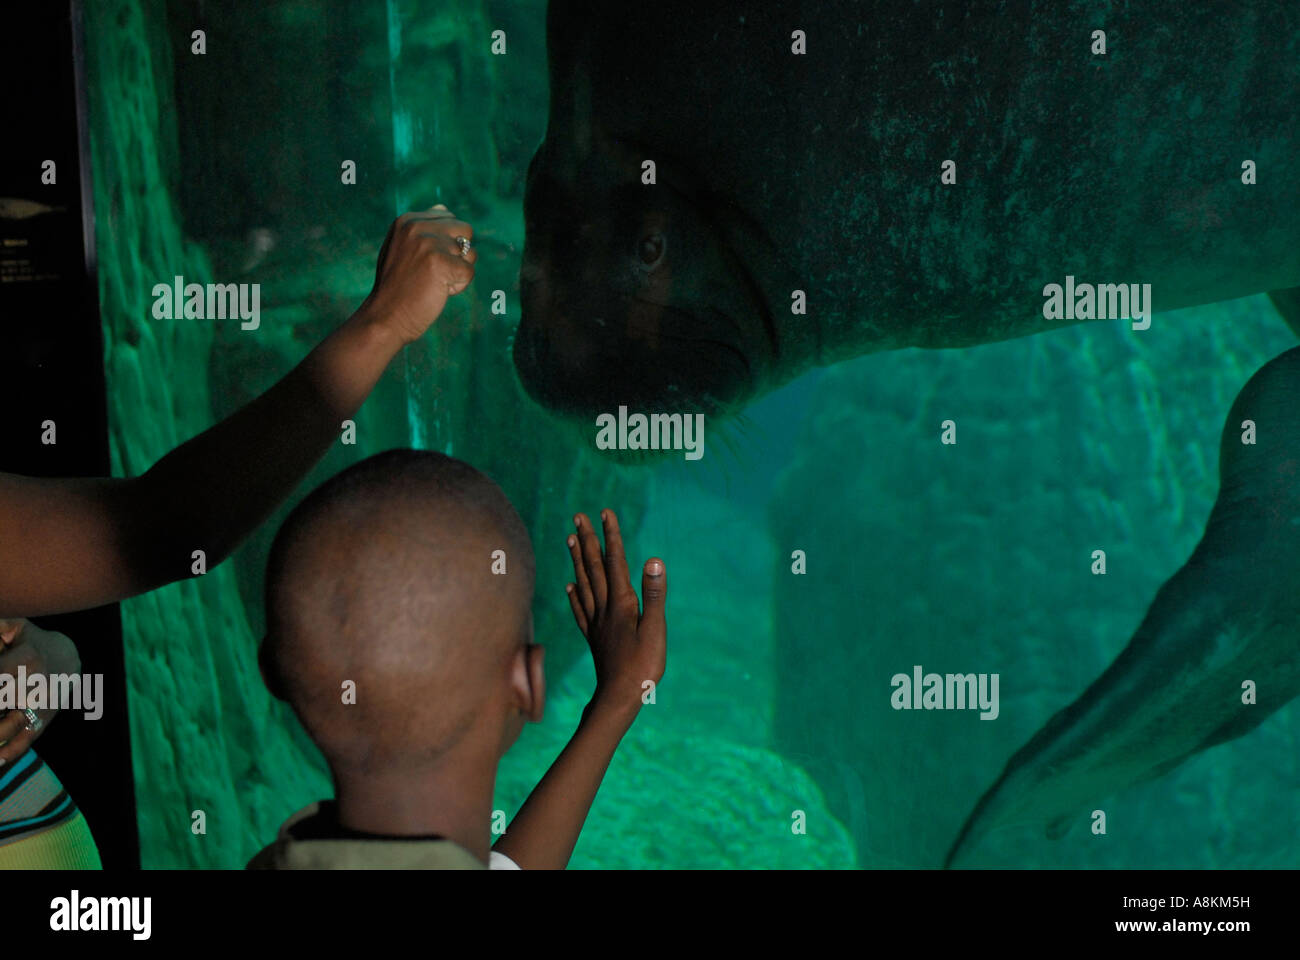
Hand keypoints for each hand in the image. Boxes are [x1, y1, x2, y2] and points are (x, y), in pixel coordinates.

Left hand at [0, 619, 78, 766]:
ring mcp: (44, 703)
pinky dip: (12, 751)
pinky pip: (29, 738)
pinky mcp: (47, 718)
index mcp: (27, 658)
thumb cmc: (28, 639)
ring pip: (15, 725)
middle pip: (3, 702)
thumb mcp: (14, 626)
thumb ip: (0, 627)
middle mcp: (38, 683)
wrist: (67, 655)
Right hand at [362, 205, 476, 344]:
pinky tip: (437, 292)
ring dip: (457, 273)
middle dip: (457, 255)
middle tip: (432, 273)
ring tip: (432, 283)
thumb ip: (423, 228)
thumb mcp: (402, 248)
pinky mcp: (440, 263)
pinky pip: (469, 273)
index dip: (445, 245)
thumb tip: (444, 208)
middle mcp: (417, 226)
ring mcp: (428, 244)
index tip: (423, 262)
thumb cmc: (397, 286)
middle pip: (465, 231)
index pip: (450, 219)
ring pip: (470, 254)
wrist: (385, 317)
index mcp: (408, 220)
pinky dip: (458, 287)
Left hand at [564, 510, 665, 719]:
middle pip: (593, 567)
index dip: (610, 536)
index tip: (604, 512)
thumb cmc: (642, 666)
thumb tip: (654, 561)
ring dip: (577, 559)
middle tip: (578, 516)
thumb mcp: (655, 630)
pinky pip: (581, 609)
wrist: (618, 698)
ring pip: (583, 583)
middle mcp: (605, 608)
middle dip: (587, 539)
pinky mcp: (594, 637)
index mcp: (621, 603)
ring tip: (570, 539)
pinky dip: (574, 593)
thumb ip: (654, 595)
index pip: (615, 561)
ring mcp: (597, 622)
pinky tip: (569, 586)